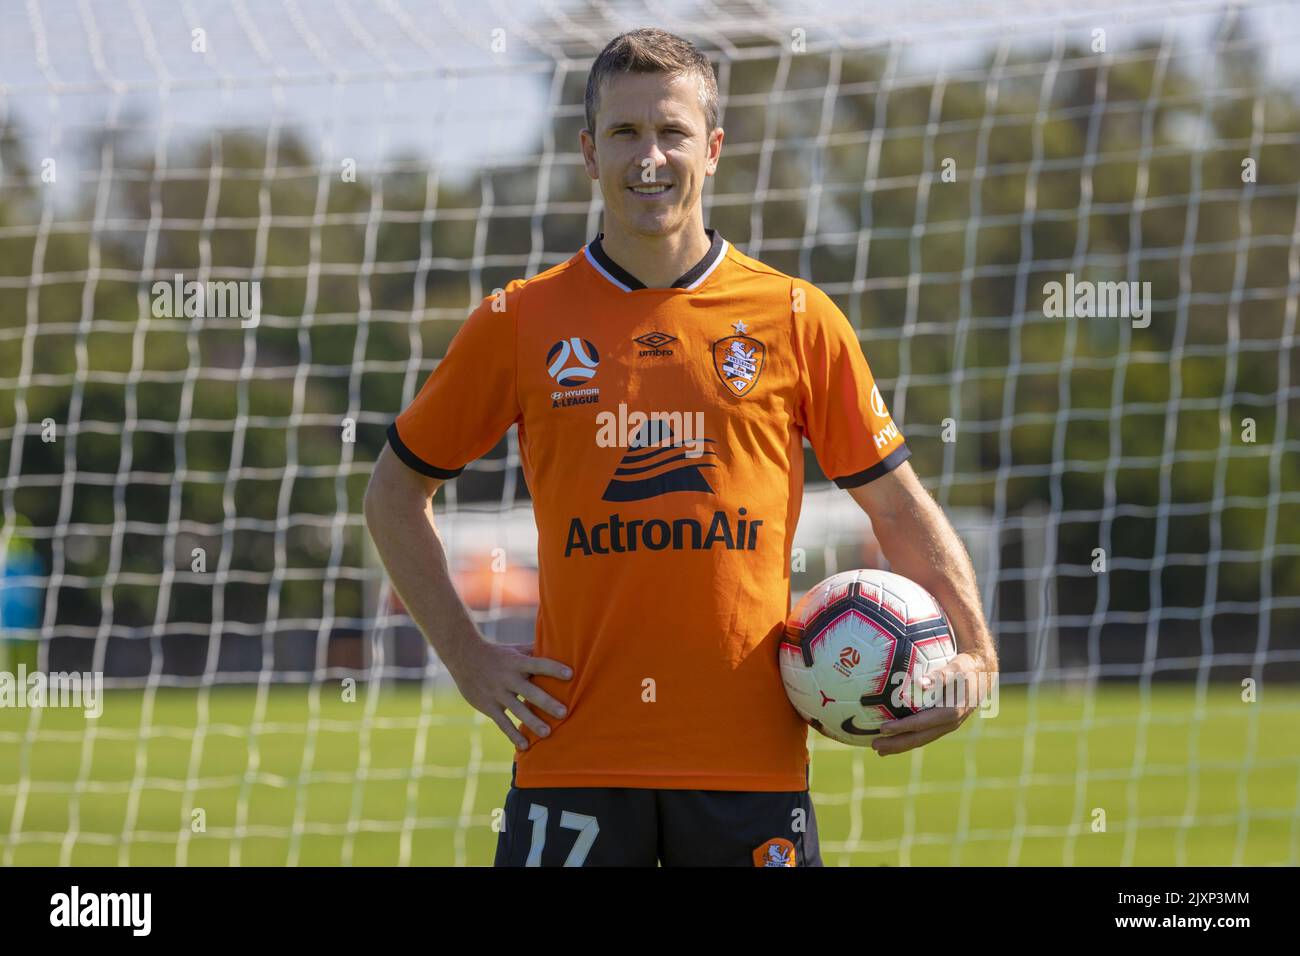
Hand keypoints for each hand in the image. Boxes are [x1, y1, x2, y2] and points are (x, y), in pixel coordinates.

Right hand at [444, 639, 572, 750]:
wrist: (463, 657)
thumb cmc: (497, 654)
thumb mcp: (515, 649)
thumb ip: (535, 651)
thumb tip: (560, 645)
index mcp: (517, 662)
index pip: (538, 664)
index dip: (553, 669)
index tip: (570, 674)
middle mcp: (508, 678)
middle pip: (530, 691)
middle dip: (547, 702)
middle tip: (564, 712)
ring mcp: (498, 693)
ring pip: (517, 710)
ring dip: (532, 722)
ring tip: (547, 733)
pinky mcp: (489, 706)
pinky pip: (502, 723)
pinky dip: (513, 735)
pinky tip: (525, 746)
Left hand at [872, 653, 990, 755]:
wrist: (983, 674)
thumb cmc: (966, 668)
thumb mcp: (956, 668)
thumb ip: (939, 676)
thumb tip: (920, 683)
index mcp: (951, 713)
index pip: (921, 723)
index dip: (902, 727)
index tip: (882, 728)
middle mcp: (949, 724)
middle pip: (919, 738)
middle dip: (896, 744)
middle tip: (875, 745)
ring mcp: (947, 726)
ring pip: (921, 740)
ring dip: (900, 745)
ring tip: (880, 749)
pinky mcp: (944, 724)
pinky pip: (924, 734)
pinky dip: (909, 738)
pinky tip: (894, 737)